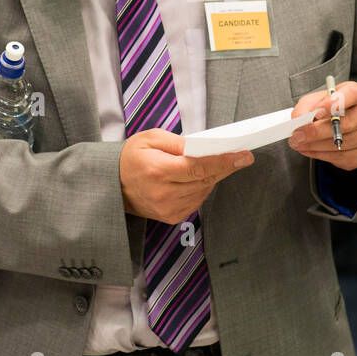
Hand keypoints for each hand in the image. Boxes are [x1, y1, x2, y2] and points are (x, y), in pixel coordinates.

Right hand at [119, 129, 252, 223]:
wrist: (112, 183)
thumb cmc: (131, 157)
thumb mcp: (151, 138)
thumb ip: (178, 142)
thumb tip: (204, 147)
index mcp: (158, 170)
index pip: (199, 167)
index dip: (224, 162)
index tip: (244, 156)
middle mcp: (164, 193)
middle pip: (205, 180)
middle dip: (224, 167)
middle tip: (240, 156)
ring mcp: (168, 208)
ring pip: (204, 191)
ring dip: (212, 177)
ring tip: (213, 164)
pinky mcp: (171, 217)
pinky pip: (197, 201)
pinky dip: (202, 188)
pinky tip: (197, 179)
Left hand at [288, 80, 356, 171]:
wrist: (345, 123)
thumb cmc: (330, 110)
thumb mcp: (316, 100)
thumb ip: (306, 106)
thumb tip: (298, 119)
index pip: (352, 94)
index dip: (335, 102)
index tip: (317, 111)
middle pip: (345, 124)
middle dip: (316, 131)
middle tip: (297, 134)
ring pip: (341, 143)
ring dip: (315, 145)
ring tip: (298, 143)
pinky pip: (341, 157)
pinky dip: (321, 155)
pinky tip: (310, 150)